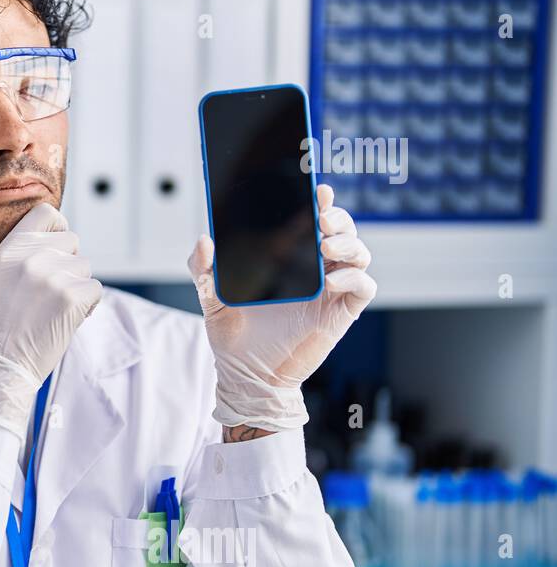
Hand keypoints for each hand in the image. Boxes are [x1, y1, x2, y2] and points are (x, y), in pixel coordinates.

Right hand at [0, 201, 102, 437]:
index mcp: (10, 249)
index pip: (48, 214)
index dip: (55, 228)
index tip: (51, 249)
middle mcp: (32, 259)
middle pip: (71, 242)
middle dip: (65, 263)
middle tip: (45, 291)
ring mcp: (54, 279)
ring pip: (84, 267)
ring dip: (76, 286)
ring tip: (52, 307)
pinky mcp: (72, 299)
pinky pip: (95, 289)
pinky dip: (87, 305)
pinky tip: (65, 318)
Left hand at [187, 184, 376, 431]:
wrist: (247, 377)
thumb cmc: (234, 338)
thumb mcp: (211, 299)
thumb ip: (202, 269)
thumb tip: (203, 240)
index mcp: (290, 259)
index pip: (313, 222)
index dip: (322, 203)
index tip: (318, 189)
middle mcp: (315, 270)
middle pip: (343, 231)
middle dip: (339, 217)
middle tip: (321, 218)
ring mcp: (331, 291)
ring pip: (360, 253)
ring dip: (349, 243)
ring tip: (325, 246)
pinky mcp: (341, 313)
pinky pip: (364, 287)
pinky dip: (355, 277)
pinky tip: (332, 280)